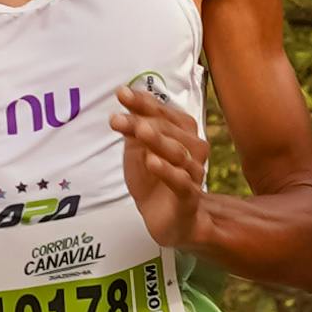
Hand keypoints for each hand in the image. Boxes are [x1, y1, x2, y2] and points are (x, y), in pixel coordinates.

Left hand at [114, 83, 210, 246]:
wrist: (165, 218)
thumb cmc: (153, 179)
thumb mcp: (137, 150)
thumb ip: (133, 128)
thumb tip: (125, 100)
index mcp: (181, 132)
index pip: (162, 112)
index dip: (143, 102)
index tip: (122, 93)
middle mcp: (191, 148)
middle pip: (169, 130)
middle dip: (143, 121)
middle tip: (118, 118)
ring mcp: (192, 172)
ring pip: (177, 153)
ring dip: (158, 140)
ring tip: (140, 131)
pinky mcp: (189, 196)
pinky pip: (181, 181)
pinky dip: (167, 171)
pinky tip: (153, 162)